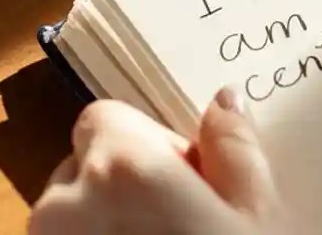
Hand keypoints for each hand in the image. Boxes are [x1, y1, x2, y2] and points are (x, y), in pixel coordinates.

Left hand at [29, 87, 285, 234]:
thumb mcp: (256, 215)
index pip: (104, 118)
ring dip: (103, 221)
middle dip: (122, 184)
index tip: (187, 178)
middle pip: (84, 165)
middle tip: (178, 217)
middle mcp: (65, 202)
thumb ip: (234, 151)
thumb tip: (225, 100)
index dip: (147, 143)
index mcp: (121, 166)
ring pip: (68, 214)